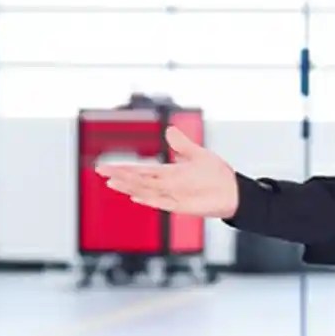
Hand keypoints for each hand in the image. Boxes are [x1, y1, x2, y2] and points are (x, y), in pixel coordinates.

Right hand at [94, 126, 239, 218]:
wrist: (234, 191)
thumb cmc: (216, 174)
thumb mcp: (197, 154)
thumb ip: (181, 145)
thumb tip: (169, 130)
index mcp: (168, 173)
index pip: (140, 170)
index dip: (122, 168)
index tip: (105, 166)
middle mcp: (167, 184)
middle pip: (138, 179)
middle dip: (119, 175)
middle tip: (101, 172)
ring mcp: (173, 195)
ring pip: (145, 190)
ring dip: (129, 187)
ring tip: (112, 183)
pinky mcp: (182, 205)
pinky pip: (161, 202)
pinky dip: (148, 199)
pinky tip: (135, 197)